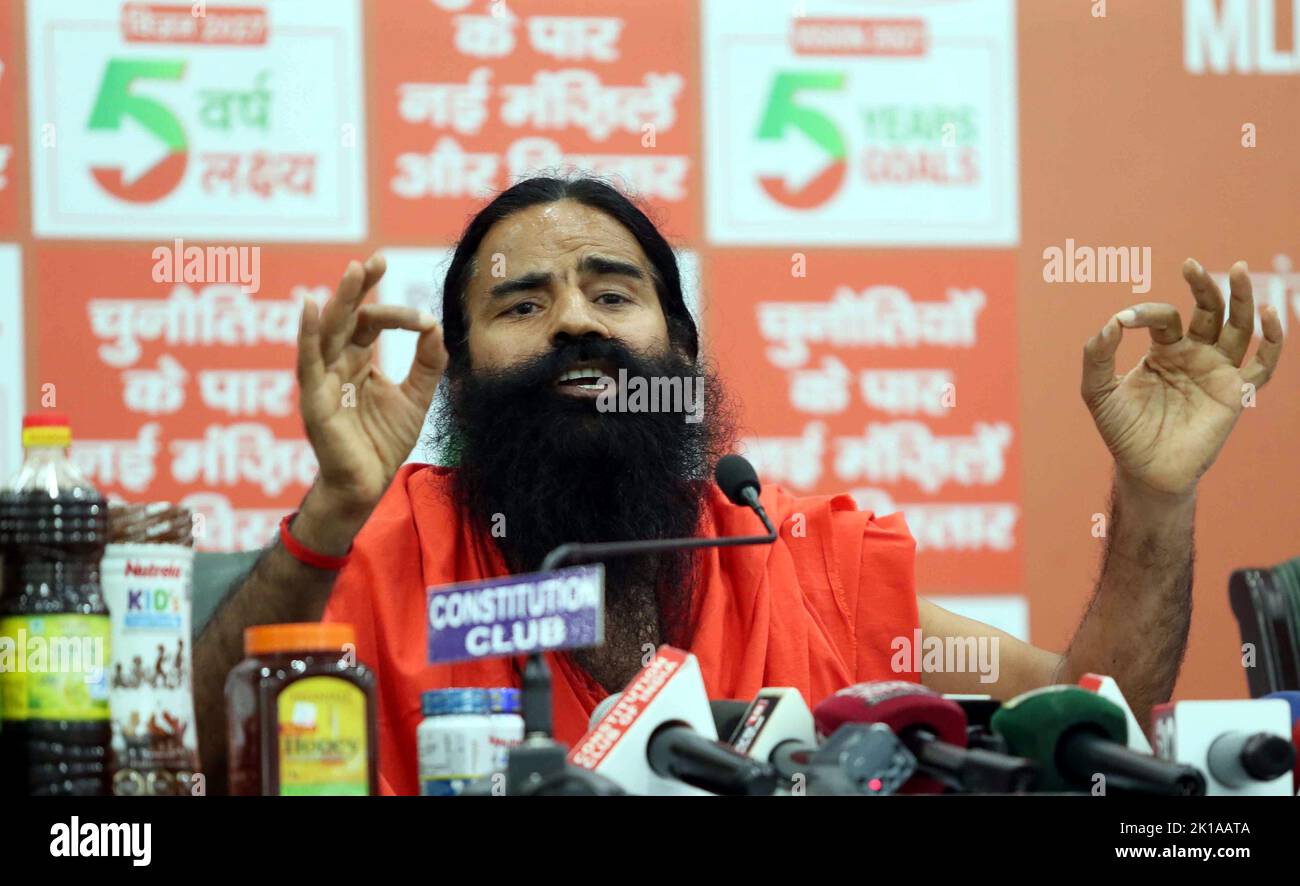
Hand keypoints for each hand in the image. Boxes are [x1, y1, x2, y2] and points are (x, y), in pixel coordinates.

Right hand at [297, 253, 447, 516]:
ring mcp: (322, 381)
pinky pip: (307, 362)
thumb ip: (427, 363)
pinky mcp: (314, 400)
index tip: (424, 318)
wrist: (368, 486)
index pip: (370, 324)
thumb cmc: (383, 443)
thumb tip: (435, 325)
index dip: (394, 313)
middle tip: (374, 260)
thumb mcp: (416, 397)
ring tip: (353, 271)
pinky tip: (311, 307)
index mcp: (357, 362)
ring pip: (328, 332)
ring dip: (339, 301)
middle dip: (359, 288)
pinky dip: (307, 334)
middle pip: (346, 318)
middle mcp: (336, 365)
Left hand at [1081, 259, 1283, 497]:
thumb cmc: (1123, 431)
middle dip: (1203, 286)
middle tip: (1191, 265)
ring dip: (1241, 299)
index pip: (1164, 318)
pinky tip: (1270, 317)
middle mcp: (1196, 355)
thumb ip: (1096, 357)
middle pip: (1209, 311)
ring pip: (1238, 327)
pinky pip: (1262, 364)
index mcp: (1165, 350)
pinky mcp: (1235, 393)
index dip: (1146, 313)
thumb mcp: (1098, 392)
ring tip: (1236, 270)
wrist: (1144, 470)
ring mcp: (1217, 372)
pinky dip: (1272, 341)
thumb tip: (1110, 323)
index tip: (1124, 321)